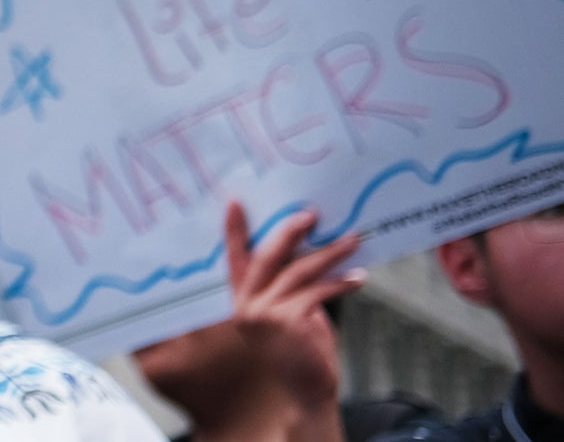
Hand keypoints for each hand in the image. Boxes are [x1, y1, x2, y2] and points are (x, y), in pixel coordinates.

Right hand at [225, 200, 363, 411]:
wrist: (307, 390)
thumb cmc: (301, 350)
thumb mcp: (287, 313)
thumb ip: (287, 287)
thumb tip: (310, 249)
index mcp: (242, 299)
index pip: (233, 257)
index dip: (233, 229)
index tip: (235, 200)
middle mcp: (247, 304)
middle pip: (266, 255)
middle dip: (290, 231)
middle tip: (312, 215)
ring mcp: (264, 313)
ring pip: (298, 270)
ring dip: (329, 253)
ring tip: (352, 241)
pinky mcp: (288, 321)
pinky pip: (317, 291)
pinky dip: (340, 282)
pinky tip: (358, 278)